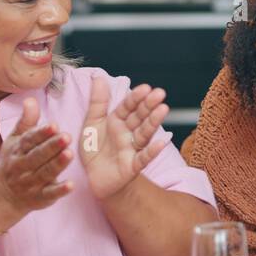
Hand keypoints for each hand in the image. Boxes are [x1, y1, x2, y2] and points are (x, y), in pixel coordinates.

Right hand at [0, 98, 73, 221]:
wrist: (0, 195)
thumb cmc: (14, 161)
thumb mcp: (16, 141)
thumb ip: (26, 122)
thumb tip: (31, 100)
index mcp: (18, 150)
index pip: (29, 140)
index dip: (41, 133)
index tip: (54, 125)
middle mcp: (22, 166)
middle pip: (37, 156)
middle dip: (51, 146)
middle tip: (67, 136)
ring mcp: (30, 183)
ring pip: (44, 173)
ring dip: (57, 164)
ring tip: (70, 154)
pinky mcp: (40, 198)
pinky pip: (49, 194)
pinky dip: (59, 190)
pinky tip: (71, 185)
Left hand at [80, 76, 170, 199]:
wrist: (96, 179)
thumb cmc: (96, 149)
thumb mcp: (92, 124)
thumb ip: (97, 102)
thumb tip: (99, 76)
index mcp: (117, 121)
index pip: (128, 106)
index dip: (135, 97)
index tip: (145, 87)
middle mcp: (128, 133)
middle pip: (139, 117)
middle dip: (149, 105)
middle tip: (160, 93)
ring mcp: (132, 148)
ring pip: (144, 133)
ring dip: (153, 122)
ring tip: (163, 109)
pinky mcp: (132, 166)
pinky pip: (143, 158)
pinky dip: (152, 151)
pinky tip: (162, 142)